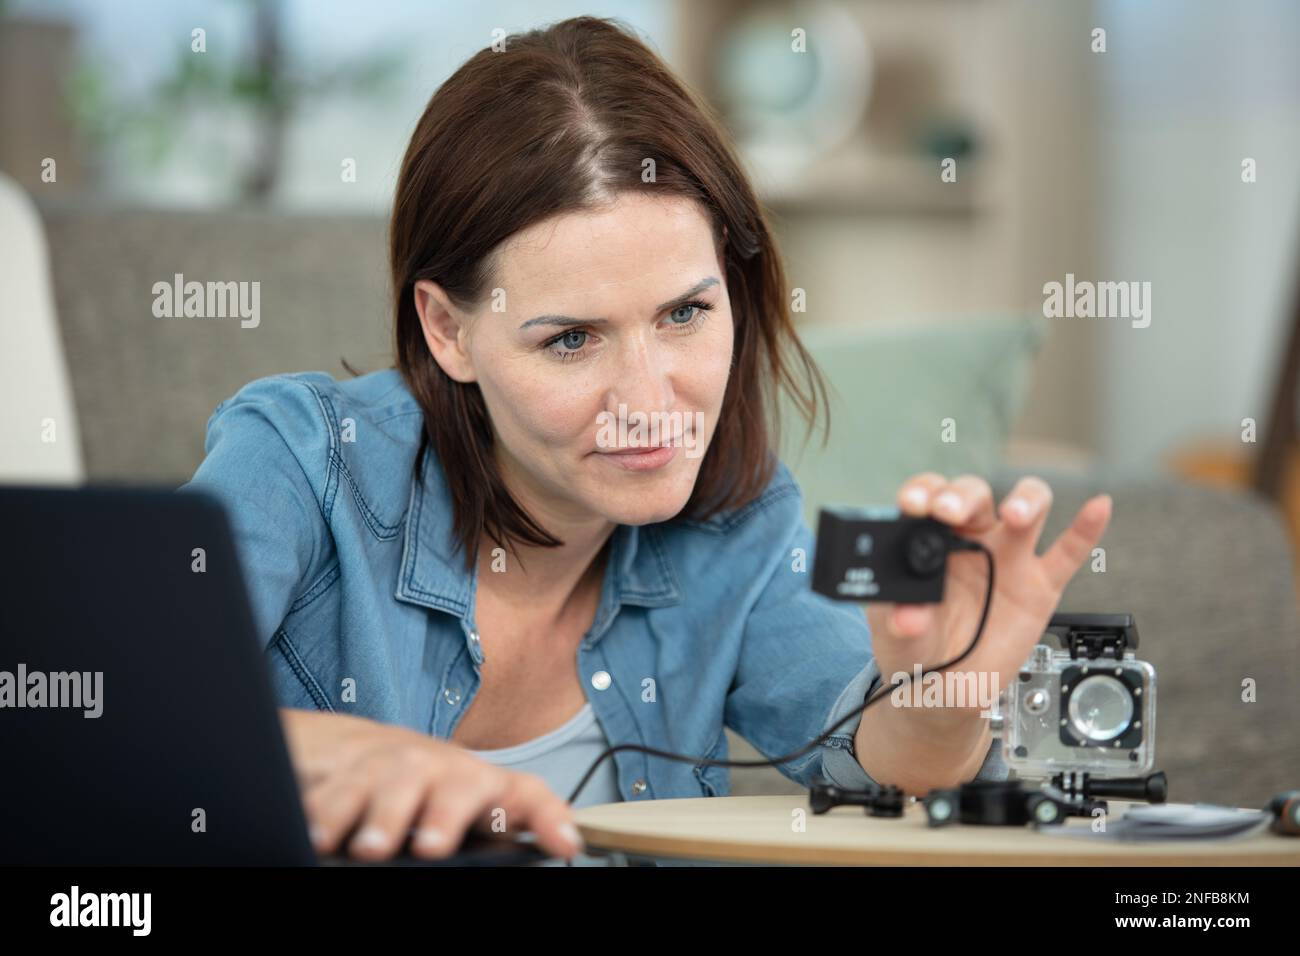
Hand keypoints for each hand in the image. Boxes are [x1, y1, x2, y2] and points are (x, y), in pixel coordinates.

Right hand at [278, 708, 583, 860]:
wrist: (354, 746)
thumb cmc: (421, 796)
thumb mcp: (455, 813)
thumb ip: (483, 838)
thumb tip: (539, 850)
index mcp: (479, 786)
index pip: (525, 794)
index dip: (549, 816)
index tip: (566, 845)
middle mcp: (440, 769)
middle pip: (454, 782)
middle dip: (445, 814)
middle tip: (434, 846)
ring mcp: (391, 763)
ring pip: (389, 780)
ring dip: (380, 815)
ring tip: (368, 847)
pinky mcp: (343, 765)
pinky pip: (332, 787)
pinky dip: (323, 812)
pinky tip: (317, 832)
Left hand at [865, 473, 1111, 720]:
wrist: (944, 691)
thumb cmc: (916, 648)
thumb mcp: (899, 635)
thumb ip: (900, 619)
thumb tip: (907, 617)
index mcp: (931, 541)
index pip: (930, 498)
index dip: (924, 492)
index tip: (915, 505)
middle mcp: (972, 540)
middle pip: (976, 496)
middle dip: (964, 495)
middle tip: (950, 511)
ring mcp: (1009, 560)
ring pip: (1027, 510)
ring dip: (1024, 501)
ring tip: (1015, 514)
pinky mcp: (1040, 587)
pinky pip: (1068, 553)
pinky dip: (1086, 529)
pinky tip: (1097, 507)